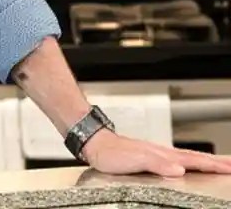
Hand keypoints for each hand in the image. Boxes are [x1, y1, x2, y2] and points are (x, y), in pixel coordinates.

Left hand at [81, 130, 230, 176]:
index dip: (214, 166)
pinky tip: (190, 166)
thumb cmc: (112, 153)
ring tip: (221, 165)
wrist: (95, 144)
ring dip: (207, 162)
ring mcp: (158, 155)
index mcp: (164, 155)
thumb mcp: (135, 159)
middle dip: (217, 162)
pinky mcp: (151, 159)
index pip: (195, 161)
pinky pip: (178, 161)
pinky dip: (191, 163)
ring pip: (189, 158)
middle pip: (196, 158)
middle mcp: (164, 154)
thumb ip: (157, 164)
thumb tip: (180, 169)